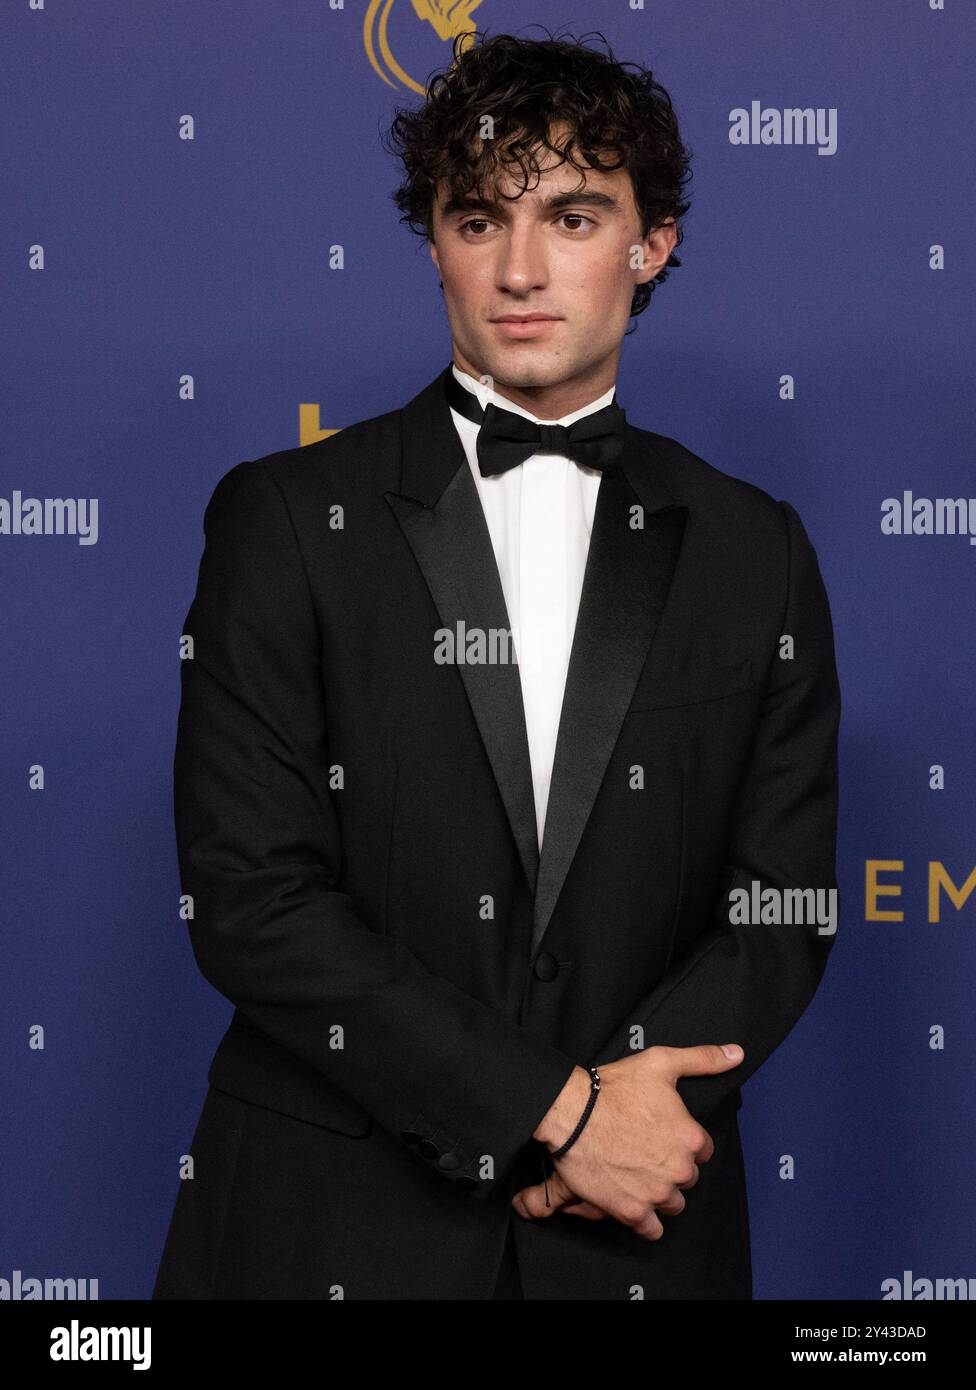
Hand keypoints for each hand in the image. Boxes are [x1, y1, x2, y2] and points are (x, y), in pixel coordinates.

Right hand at [515, 1043, 743, 1240]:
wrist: (572, 1112)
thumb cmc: (613, 1087)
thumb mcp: (661, 1063)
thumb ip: (703, 1059)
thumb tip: (735, 1054)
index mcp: (690, 1137)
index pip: (702, 1151)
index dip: (683, 1142)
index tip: (664, 1136)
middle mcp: (678, 1168)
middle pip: (687, 1178)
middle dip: (671, 1167)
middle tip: (647, 1152)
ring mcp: (656, 1193)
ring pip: (673, 1204)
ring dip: (660, 1193)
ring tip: (639, 1175)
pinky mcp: (632, 1211)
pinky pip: (652, 1230)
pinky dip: (646, 1221)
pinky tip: (636, 1203)